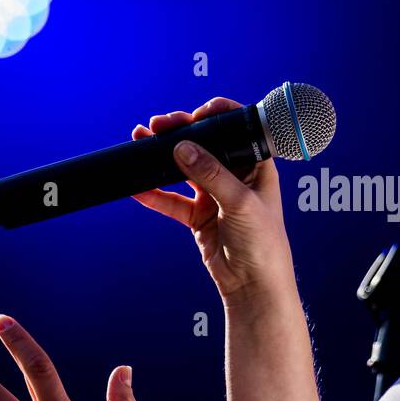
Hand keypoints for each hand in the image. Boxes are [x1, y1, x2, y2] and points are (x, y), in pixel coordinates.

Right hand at [131, 97, 295, 301]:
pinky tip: (136, 186)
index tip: (194, 115)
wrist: (254, 285)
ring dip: (162, 156)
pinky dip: (154, 193)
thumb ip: (210, 174)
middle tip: (158, 125)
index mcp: (256, 165)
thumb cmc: (263, 242)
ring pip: (184, 169)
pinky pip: (172, 200)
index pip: (236, 129)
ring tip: (141, 140)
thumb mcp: (240, 202)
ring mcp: (215, 195)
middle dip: (180, 132)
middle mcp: (235, 176)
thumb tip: (182, 147)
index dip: (215, 116)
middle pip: (204, 145)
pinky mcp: (198, 216)